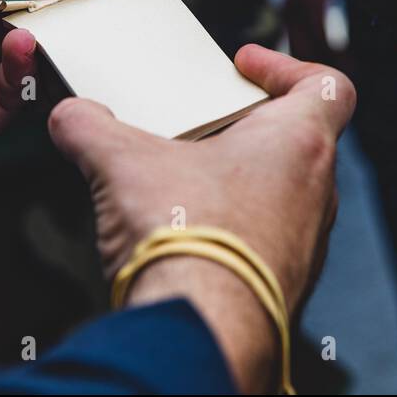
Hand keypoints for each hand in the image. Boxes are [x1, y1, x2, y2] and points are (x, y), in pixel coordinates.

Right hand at [48, 45, 354, 392]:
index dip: (287, 67)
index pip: (325, 85)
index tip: (246, 67)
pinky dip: (231, 229)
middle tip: (199, 124)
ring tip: (181, 181)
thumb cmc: (189, 240)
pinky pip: (264, 241)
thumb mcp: (121, 164)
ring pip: (282, 193)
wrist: (201, 329)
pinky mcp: (285, 284)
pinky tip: (184, 234)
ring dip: (237, 182)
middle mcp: (316, 192)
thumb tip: (71, 117)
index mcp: (299, 143)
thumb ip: (90, 128)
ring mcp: (306, 243)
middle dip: (243, 128)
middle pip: (295, 139)